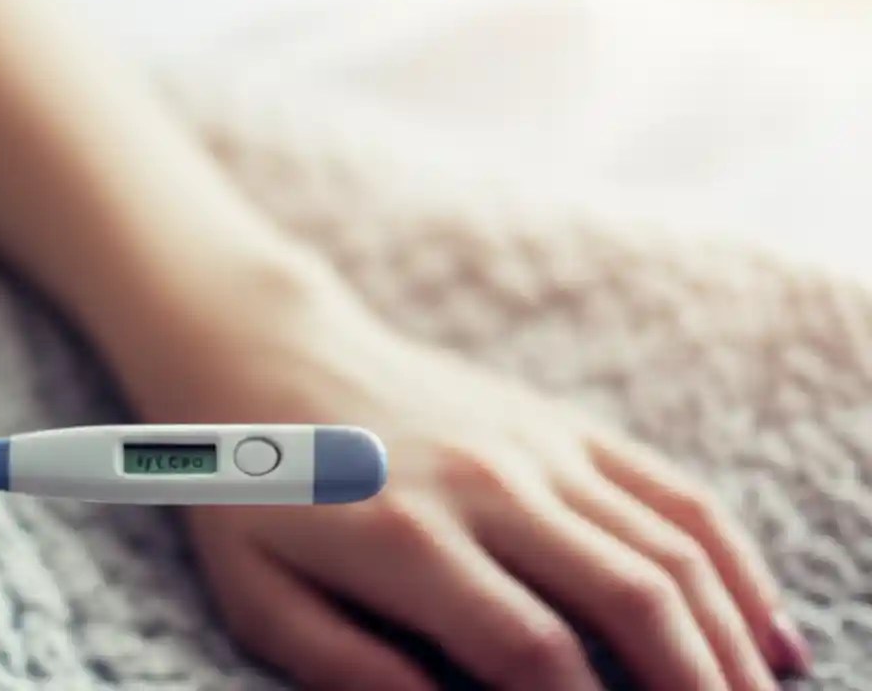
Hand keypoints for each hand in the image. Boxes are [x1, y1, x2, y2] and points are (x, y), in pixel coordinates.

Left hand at [130, 283, 807, 690]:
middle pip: (629, 600)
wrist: (272, 362)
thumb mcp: (262, 596)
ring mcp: (536, 445)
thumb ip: (349, 669)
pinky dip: (732, 562)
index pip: (532, 653)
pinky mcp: (562, 425)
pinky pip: (672, 491)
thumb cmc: (257, 498)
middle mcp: (487, 484)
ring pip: (670, 548)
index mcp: (406, 539)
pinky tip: (763, 628)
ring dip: (727, 641)